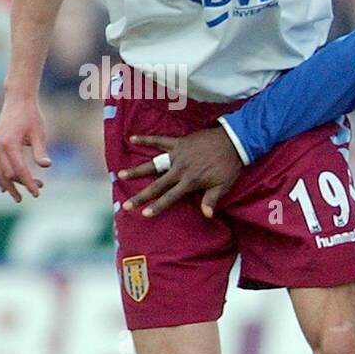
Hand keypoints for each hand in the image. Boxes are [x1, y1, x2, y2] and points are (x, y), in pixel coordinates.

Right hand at [0, 93, 50, 202]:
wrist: (18, 100)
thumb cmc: (31, 116)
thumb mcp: (39, 133)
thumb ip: (40, 150)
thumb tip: (46, 166)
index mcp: (9, 144)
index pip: (19, 170)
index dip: (28, 183)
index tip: (37, 193)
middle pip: (8, 174)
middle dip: (21, 185)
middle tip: (38, 191)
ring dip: (9, 185)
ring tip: (18, 197)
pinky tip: (4, 187)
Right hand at [118, 127, 241, 217]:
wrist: (233, 141)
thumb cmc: (229, 165)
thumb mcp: (223, 185)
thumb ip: (211, 200)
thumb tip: (207, 215)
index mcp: (190, 181)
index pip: (170, 197)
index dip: (157, 206)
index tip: (144, 214)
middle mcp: (180, 169)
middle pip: (157, 185)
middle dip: (141, 196)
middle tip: (126, 204)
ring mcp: (177, 155)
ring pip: (153, 164)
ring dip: (137, 169)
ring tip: (121, 174)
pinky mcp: (178, 142)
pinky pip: (159, 140)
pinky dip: (146, 139)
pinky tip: (132, 138)